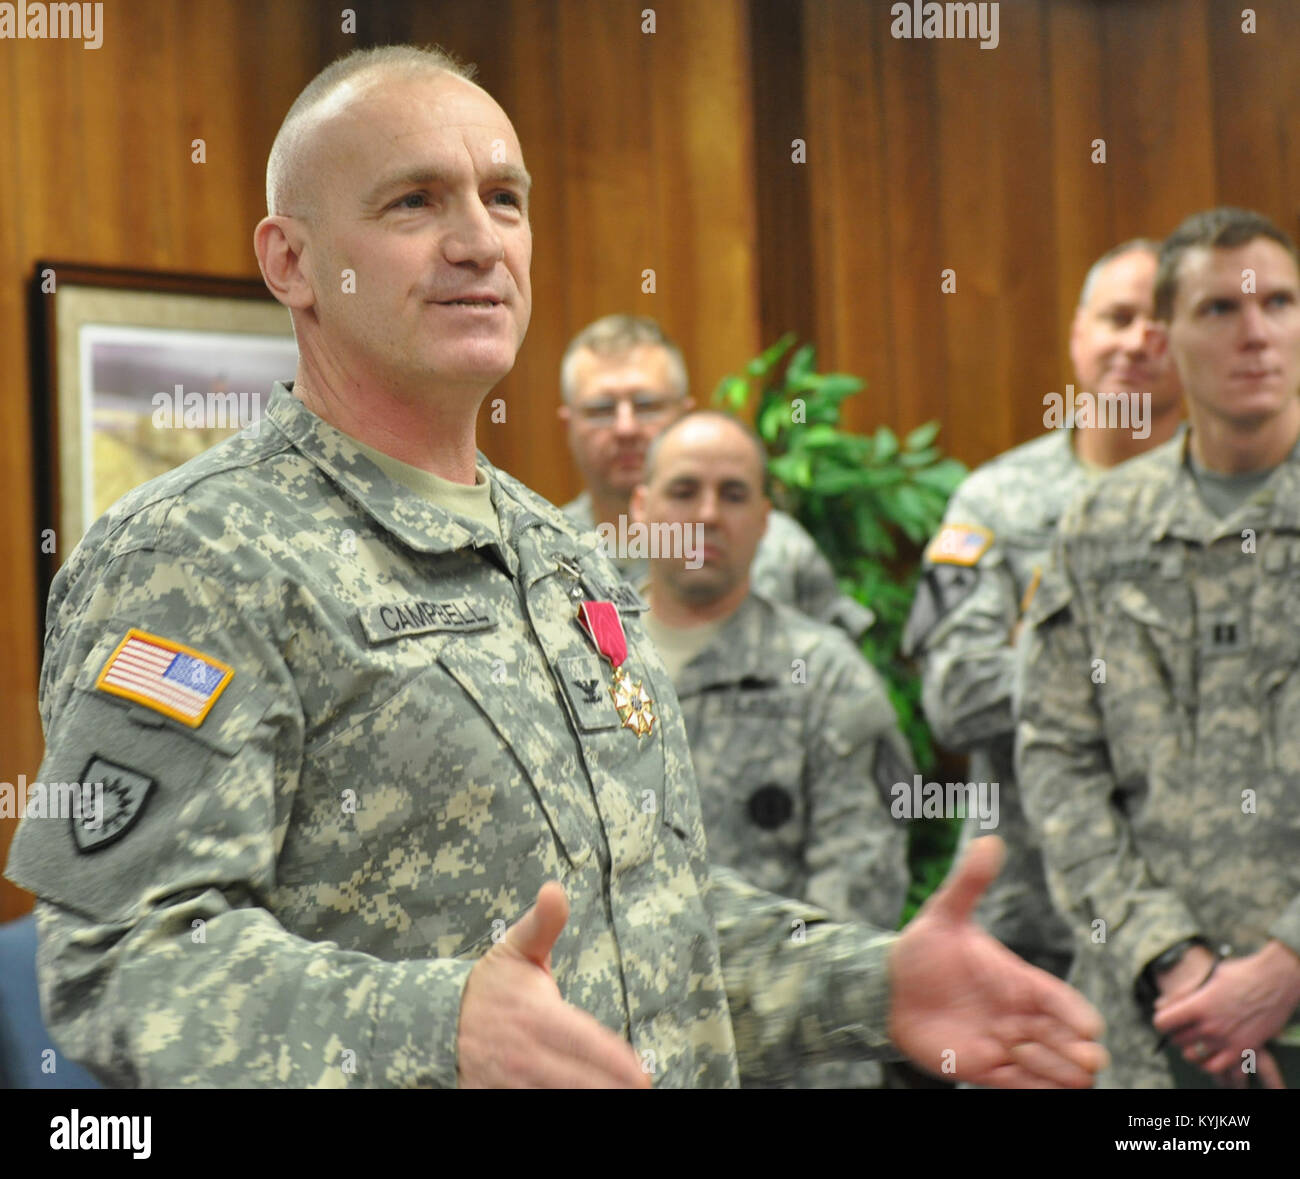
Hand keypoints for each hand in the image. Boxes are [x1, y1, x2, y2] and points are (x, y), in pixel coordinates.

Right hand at [456, 882, 650, 1088]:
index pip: (583, 1042)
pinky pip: (527, 1106)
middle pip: (577, 1081)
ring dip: (590, 1099)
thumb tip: (555, 889)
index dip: (613, 1061)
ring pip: (556, 1097)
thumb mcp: (516, 948)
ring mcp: (510, 1083)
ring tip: (623, 1100)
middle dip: (611, 1088)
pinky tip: (581, 1105)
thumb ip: (543, 923)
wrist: (438, 1022)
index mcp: (536, 1017)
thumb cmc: (491, 986)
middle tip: (641, 1092)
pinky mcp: (495, 1098)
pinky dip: (556, 1104)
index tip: (641, 1075)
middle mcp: (526, 1055)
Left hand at [888, 836, 1107, 1086]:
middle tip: (1034, 1040)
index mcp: (1019, 982)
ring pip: (1060, 1073)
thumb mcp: (943, 913)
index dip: (1080, 1017)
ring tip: (1014, 1050)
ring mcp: (1008, 1046)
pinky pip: (1029, 1091)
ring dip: (1052, 1070)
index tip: (1087, 1028)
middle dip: (1073, 1052)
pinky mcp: (988, 1072)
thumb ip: (969, 881)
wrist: (887, 989)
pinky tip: (1019, 1074)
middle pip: (1074, 1044)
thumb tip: (990, 839)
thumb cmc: (921, 949)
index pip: (1065, 1003)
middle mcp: (1021, 1017)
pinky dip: (1037, 1089)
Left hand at [1153, 941, 1299, 1084]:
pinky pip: (1216, 1067)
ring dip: (1191, 1048)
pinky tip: (1211, 1052)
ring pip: (1193, 1055)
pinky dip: (1209, 1062)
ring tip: (1196, 1039)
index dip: (1161, 1020)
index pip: (1162, 1022)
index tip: (1167, 1018)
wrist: (1274, 981)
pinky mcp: (1243, 1049)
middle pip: (1177, 1039)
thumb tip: (1160, 1005)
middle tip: (1184, 1026)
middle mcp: (1210, 1026)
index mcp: (1198, 1005)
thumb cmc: (1239, 973)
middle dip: (1176, 1032)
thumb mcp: (1206, 977)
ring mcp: (1226, 1040)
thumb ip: (1183, 994)